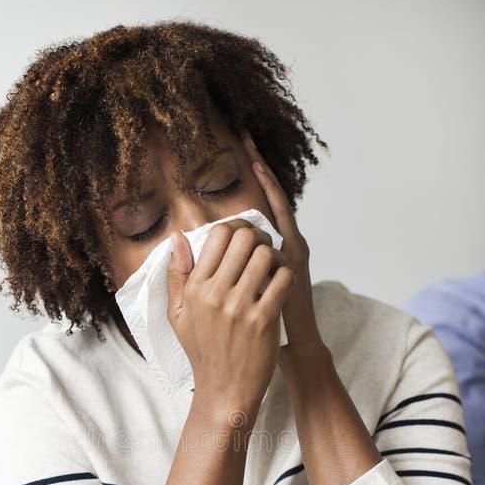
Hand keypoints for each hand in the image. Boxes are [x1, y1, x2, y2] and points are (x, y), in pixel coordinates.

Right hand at [167, 218, 294, 417]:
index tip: (245, 240)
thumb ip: (177, 275)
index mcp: (195, 289)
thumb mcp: (178, 315)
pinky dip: (287, 276)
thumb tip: (178, 237)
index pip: (219, 234)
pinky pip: (284, 278)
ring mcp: (240, 307)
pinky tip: (282, 286)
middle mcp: (215, 294)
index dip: (238, 228)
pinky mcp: (264, 320)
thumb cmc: (203, 352)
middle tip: (264, 250)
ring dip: (276, 256)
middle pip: (245, 238)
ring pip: (267, 254)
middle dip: (260, 237)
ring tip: (274, 268)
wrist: (224, 391)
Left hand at [241, 130, 325, 362]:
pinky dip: (274, 201)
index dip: (250, 180)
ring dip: (266, 177)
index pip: (255, 207)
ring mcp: (291, 249)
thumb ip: (219, 268)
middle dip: (259, 165)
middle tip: (244, 135)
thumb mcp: (235, 292)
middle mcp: (283, 243)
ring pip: (279, 204)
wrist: (289, 349)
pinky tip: (264, 182)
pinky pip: (284, 224)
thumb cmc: (259, 327)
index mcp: (266, 251)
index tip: (237, 148)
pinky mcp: (296, 260)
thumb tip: (189, 244)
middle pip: (270, 195)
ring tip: (252, 149)